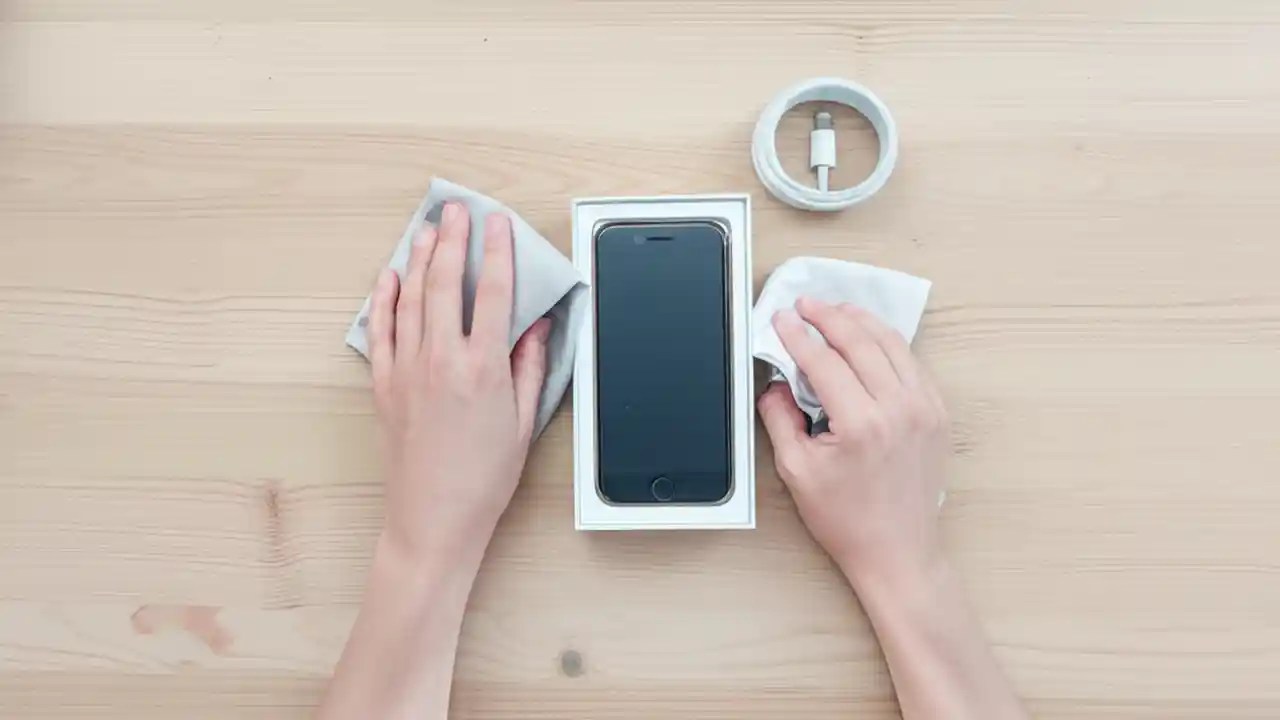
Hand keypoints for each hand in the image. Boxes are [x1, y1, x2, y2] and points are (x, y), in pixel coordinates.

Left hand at [365, 202, 550, 565]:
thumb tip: (536, 326)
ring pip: (410, 298)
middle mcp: (441, 360)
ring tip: (426, 231)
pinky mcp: (384, 386)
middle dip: (453, 240)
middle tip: (456, 211)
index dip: (498, 252)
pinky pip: (380, 330)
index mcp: (483, 368)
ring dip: (417, 258)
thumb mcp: (523, 422)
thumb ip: (530, 367)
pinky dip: (384, 299)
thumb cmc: (483, 479)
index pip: (496, 293)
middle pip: (446, 282)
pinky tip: (389, 278)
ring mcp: (407, 370)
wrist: (433, 519)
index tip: (498, 225)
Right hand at [757, 297, 947, 584]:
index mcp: (861, 424)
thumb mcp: (797, 471)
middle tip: (806, 305)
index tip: (782, 320)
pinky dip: (888, 344)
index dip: (798, 336)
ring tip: (836, 310)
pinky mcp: (937, 414)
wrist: (898, 552)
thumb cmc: (848, 519)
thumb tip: (775, 383)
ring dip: (861, 321)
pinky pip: (912, 364)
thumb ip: (780, 419)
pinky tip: (870, 338)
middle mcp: (898, 410)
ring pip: (891, 345)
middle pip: (860, 341)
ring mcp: (924, 409)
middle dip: (828, 316)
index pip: (824, 361)